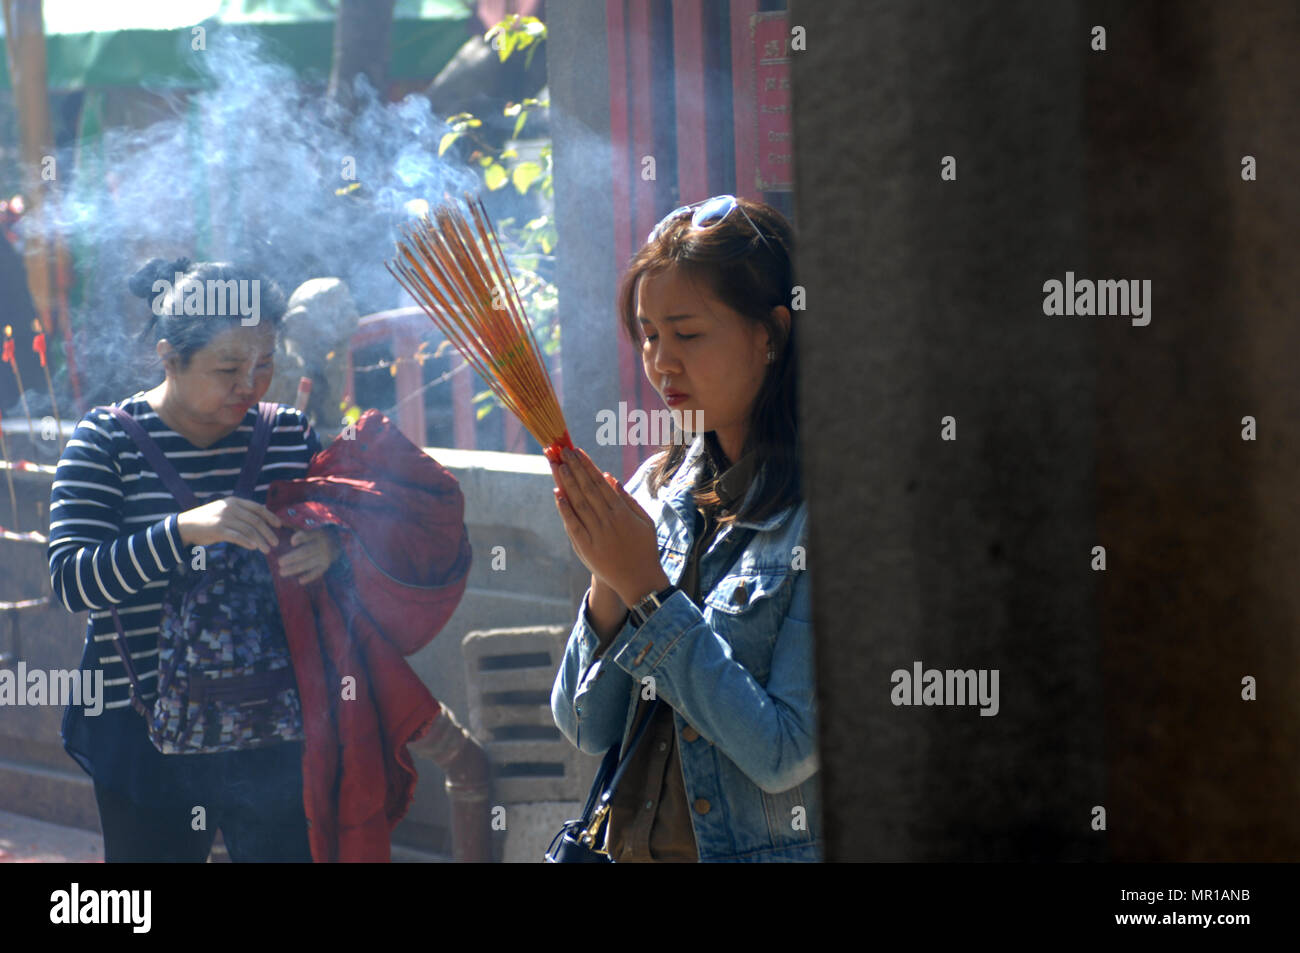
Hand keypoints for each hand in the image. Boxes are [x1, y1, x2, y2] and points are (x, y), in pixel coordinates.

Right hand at [177, 497, 283, 553]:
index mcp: (235, 501)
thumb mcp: (225, 510)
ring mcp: (224, 518)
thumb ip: (241, 513)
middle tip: (276, 543)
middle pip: (256, 521)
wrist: (185, 525)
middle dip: (268, 532)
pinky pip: (237, 536)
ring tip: (267, 550)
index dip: (271, 517)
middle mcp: (231, 508)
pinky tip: (254, 547)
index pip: (258, 508)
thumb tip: (261, 520)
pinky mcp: (218, 529)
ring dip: (260, 541)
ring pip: (249, 530)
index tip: (279, 526)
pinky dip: (248, 542)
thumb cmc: (208, 519)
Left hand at [276, 527, 340, 583]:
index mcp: (318, 534)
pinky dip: (309, 577)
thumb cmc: (319, 535)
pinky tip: (300, 581)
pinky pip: (317, 572)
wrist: (339, 542)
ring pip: (308, 563)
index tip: (292, 542)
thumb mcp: (312, 529)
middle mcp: (323, 545)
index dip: (300, 538)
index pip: (308, 535)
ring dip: (294, 568)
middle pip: (306, 551)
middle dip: (292, 557)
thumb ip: (299, 531)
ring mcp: (325, 556)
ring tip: (282, 572)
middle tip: (279, 562)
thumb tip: (286, 533)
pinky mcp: (327, 565)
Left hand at [551, 447, 668, 607]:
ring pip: (579, 503)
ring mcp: (596, 534)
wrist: (639, 580)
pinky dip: (565, 509)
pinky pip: (573, 525)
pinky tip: (557, 495)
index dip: (588, 466)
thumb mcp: (645, 521)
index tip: (578, 452)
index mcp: (623, 512)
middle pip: (587, 489)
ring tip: (558, 466)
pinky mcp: (586, 548)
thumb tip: (611, 479)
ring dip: (567, 483)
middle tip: (563, 451)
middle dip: (575, 468)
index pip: (601, 483)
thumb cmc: (644, 548)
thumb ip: (628, 499)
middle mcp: (608, 520)